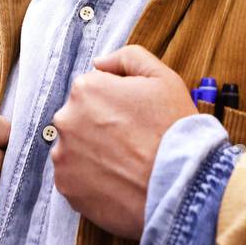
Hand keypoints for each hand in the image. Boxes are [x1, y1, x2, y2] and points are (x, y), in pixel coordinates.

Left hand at [51, 45, 197, 240]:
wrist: (182, 183)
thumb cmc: (173, 128)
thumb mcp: (162, 77)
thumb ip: (128, 57)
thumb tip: (100, 63)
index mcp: (86, 89)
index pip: (96, 89)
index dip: (120, 103)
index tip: (137, 118)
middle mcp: (66, 120)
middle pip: (82, 118)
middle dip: (102, 127)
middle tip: (133, 141)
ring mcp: (63, 156)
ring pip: (77, 148)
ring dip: (95, 153)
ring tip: (127, 164)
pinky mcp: (66, 187)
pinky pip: (76, 178)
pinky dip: (93, 180)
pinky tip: (118, 181)